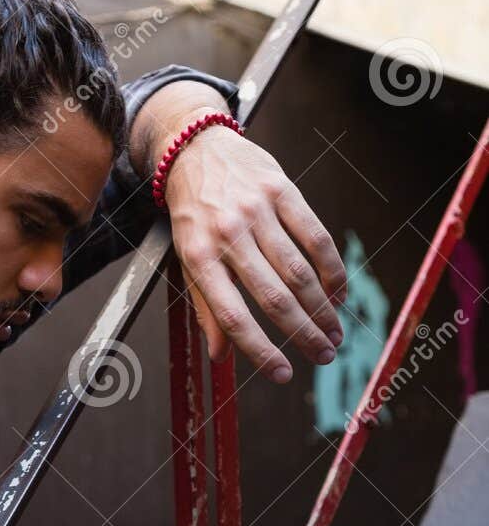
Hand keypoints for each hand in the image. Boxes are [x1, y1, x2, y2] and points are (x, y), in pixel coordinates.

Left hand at [164, 125, 346, 382]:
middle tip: (324, 356)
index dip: (260, 350)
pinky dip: (331, 269)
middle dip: (303, 333)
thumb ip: (206, 306)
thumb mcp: (187, 260)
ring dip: (322, 308)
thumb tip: (221, 356)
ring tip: (334, 332)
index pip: (233, 316)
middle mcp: (228, 235)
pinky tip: (338, 293)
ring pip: (299, 270)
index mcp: (200, 258)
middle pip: (274, 296)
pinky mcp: (281, 190)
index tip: (284, 375)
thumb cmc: (192, 215)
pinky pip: (315, 236)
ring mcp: (256, 211)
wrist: (195, 149)